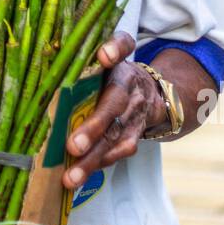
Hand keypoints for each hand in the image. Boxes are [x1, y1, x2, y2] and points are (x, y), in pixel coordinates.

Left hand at [62, 33, 166, 185]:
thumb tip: (91, 53)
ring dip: (93, 160)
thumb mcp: (108, 58)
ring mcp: (134, 115)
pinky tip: (77, 178)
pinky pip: (118, 153)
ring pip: (115, 138)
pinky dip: (98, 166)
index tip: (105, 55)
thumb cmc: (114, 75)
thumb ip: (98, 53)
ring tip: (70, 177)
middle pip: (114, 106)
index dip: (115, 49)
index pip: (123, 46)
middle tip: (73, 146)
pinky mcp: (134, 136)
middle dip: (94, 128)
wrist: (153, 94)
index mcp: (120, 63)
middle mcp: (130, 88)